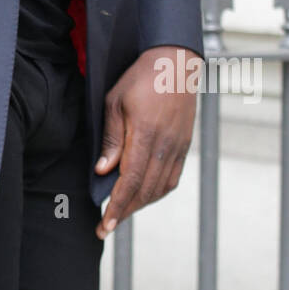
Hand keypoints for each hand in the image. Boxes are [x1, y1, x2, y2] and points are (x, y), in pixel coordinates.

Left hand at [94, 45, 201, 239]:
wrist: (175, 63)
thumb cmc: (141, 78)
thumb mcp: (115, 101)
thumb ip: (111, 138)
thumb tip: (104, 170)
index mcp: (146, 134)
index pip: (130, 180)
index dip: (117, 206)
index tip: (105, 224)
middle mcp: (166, 145)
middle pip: (145, 190)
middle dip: (125, 212)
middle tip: (107, 226)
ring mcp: (178, 146)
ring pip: (160, 187)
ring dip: (140, 204)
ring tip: (121, 212)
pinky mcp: (184, 145)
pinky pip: (172, 178)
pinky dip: (157, 192)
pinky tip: (143, 195)